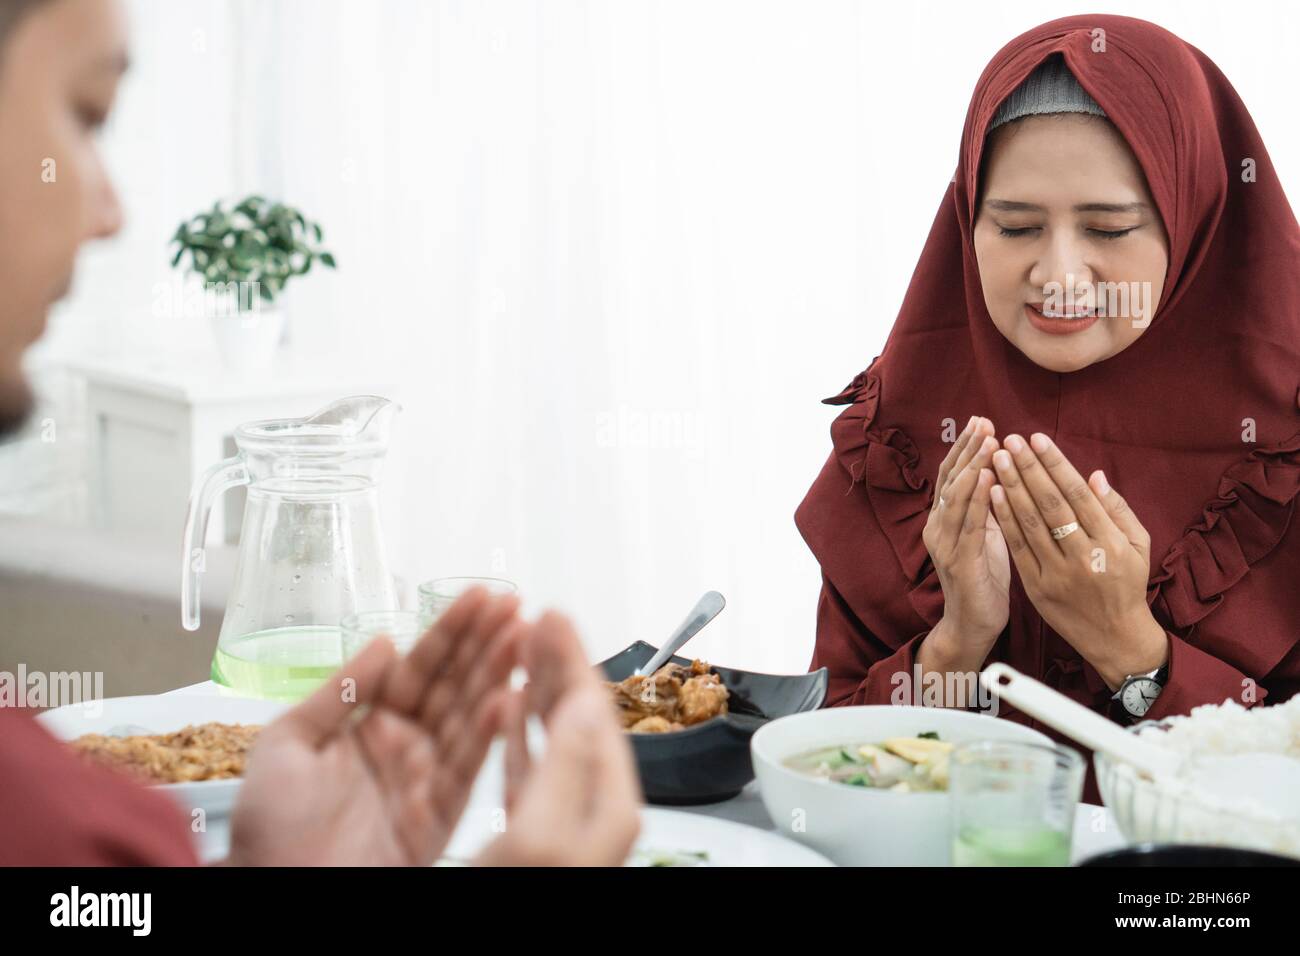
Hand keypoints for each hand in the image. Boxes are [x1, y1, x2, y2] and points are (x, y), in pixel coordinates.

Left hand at [227, 589, 522, 865]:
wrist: (272, 891)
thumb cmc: (269, 827)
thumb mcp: (286, 742)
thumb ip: (339, 691)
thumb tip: (385, 641)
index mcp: (370, 724)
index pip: (420, 666)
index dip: (451, 630)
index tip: (481, 597)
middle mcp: (406, 747)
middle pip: (454, 684)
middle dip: (486, 643)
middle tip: (516, 605)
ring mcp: (426, 780)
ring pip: (469, 718)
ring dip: (496, 676)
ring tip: (521, 639)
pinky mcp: (439, 817)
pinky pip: (468, 770)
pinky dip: (489, 736)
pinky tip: (506, 700)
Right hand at [475, 611, 640, 865]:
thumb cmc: (523, 900)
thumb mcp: (542, 836)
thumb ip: (568, 765)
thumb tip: (587, 702)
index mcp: (607, 804)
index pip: (595, 710)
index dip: (573, 658)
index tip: (553, 616)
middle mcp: (592, 806)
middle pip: (578, 715)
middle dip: (557, 661)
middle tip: (538, 618)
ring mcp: (564, 817)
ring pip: (554, 735)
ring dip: (538, 686)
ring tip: (522, 647)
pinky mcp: (533, 830)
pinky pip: (531, 764)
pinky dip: (518, 728)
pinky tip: (508, 707)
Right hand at [922, 416, 1009, 657]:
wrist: (972, 625)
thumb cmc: (984, 579)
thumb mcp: (986, 536)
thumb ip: (986, 507)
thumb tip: (1001, 472)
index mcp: (944, 519)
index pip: (952, 475)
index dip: (965, 447)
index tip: (982, 421)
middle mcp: (938, 527)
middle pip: (950, 479)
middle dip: (968, 448)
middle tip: (984, 421)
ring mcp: (945, 544)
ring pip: (956, 497)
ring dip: (973, 466)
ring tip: (988, 442)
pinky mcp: (959, 561)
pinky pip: (969, 525)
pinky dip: (978, 499)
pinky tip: (989, 479)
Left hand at [987, 433, 1167, 688]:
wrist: (1115, 637)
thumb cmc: (1127, 584)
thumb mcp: (1138, 546)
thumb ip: (1118, 509)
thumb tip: (1094, 476)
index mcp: (1110, 542)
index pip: (1077, 494)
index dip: (1055, 464)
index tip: (1037, 439)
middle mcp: (1083, 556)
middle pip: (1050, 504)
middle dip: (1028, 469)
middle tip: (1010, 441)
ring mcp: (1057, 573)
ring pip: (1030, 524)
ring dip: (1011, 488)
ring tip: (997, 459)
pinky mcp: (1037, 588)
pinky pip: (1017, 547)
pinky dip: (1005, 519)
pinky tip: (994, 494)